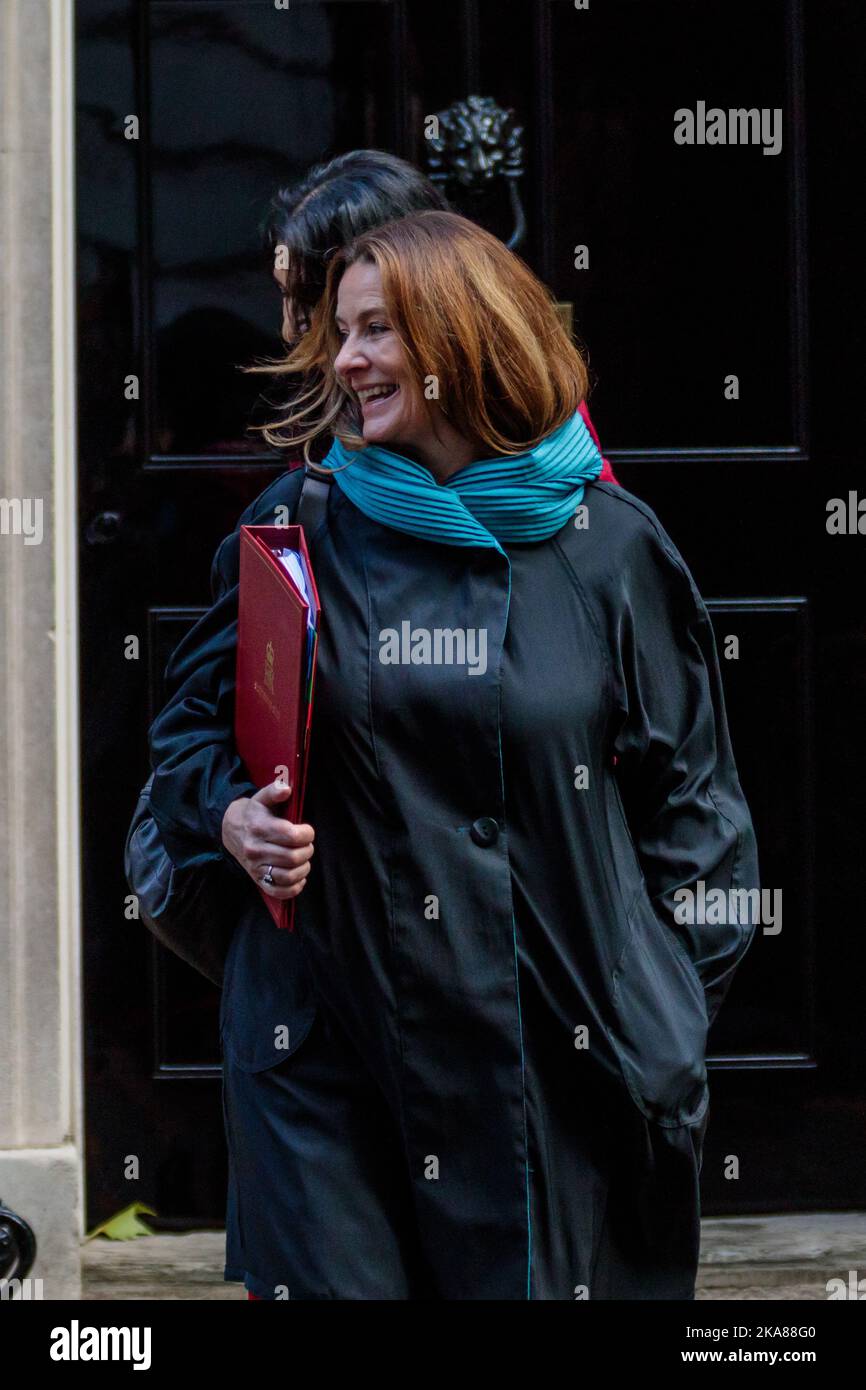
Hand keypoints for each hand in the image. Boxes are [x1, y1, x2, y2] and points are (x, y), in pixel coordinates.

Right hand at [221, 779, 314, 899]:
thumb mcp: (262, 798)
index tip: (307, 831)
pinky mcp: (257, 880)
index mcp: (259, 827)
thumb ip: (274, 791)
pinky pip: (279, 891)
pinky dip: (294, 888)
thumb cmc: (254, 814)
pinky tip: (299, 877)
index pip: (291, 835)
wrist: (230, 831)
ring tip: (304, 859)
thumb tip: (286, 789)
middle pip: (293, 857)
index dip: (307, 834)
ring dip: (304, 869)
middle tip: (307, 845)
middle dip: (307, 850)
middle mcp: (255, 849)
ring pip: (288, 876)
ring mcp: (255, 867)